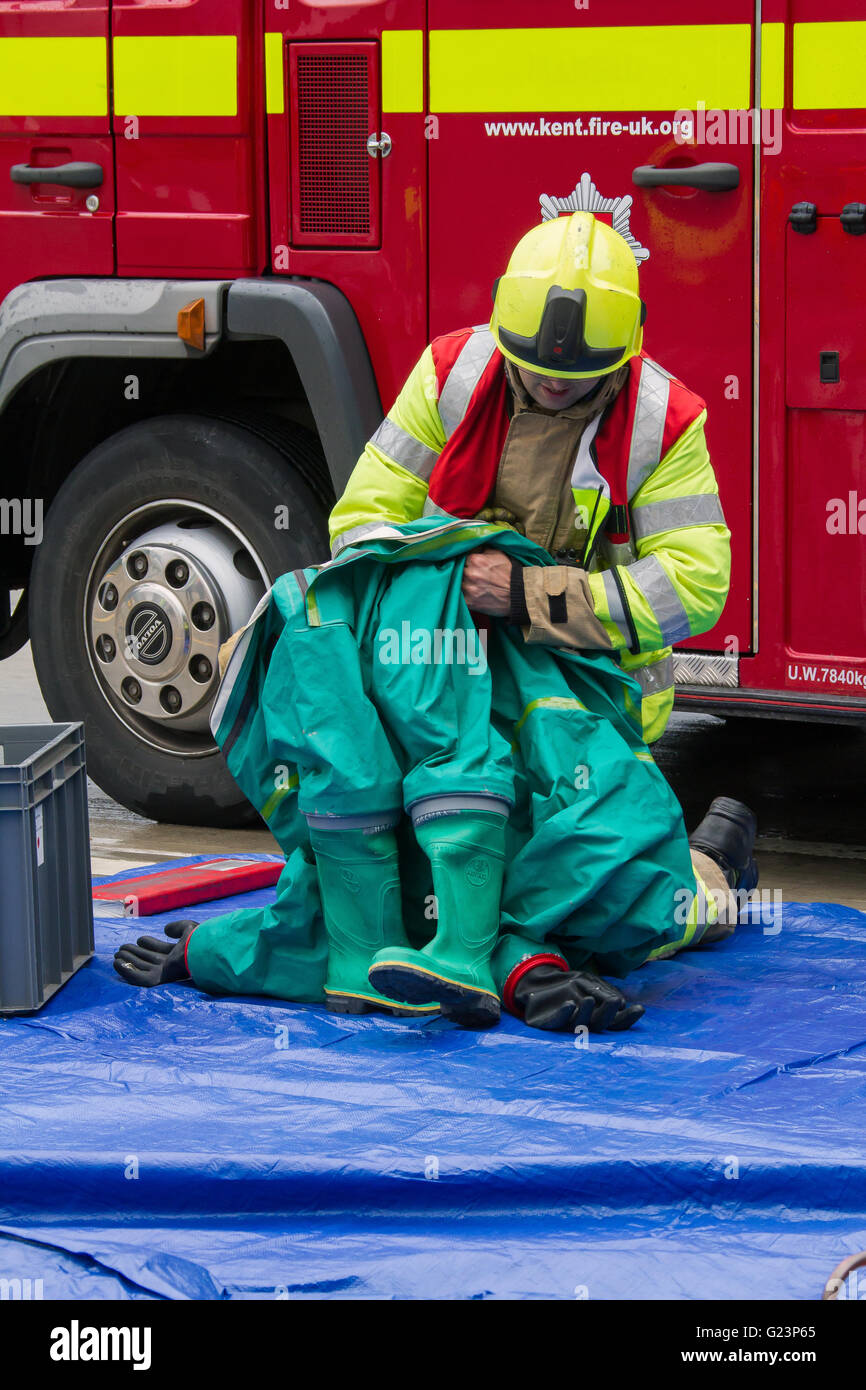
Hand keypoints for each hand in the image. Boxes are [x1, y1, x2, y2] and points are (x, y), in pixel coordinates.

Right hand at [113, 919, 196, 986]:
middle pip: (148, 959)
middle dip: (134, 954)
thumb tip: (165, 929)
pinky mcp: (158, 979)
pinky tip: (117, 964)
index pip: (159, 950)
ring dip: (128, 962)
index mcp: (178, 953)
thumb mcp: (188, 928)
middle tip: (121, 948)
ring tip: (117, 955)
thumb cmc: (198, 939)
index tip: (139, 939)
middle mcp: (170, 964)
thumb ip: (177, 927)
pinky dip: (127, 972)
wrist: (201, 951)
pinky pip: (139, 977)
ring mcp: (164, 973)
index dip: (149, 944)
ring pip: (141, 968)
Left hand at [461, 549, 511, 615]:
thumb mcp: (498, 553)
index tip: (467, 562)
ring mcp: (468, 589)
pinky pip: (459, 596)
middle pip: (457, 570)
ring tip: (469, 583)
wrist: (519, 594)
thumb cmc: (509, 572)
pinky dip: (462, 594)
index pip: (460, 556)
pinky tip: (469, 592)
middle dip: (462, 570)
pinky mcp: (469, 602)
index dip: (464, 559)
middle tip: (469, 573)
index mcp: (475, 560)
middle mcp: (470, 573)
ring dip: (460, 582)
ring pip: (456, 583)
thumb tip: (472, 545)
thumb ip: (482, 548)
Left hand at [513, 963, 644, 1031]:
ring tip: (590, 1000)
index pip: (615, 1022)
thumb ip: (604, 992)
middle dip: (608, 1014)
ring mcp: (565, 1024)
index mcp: (596, 1018)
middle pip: (599, 1024)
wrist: (538, 984)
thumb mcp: (588, 983)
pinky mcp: (547, 1022)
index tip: (640, 1008)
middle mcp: (583, 1024)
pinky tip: (569, 1004)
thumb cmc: (567, 985)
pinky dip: (564, 1014)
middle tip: (615, 1002)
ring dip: (585, 1013)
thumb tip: (622, 1002)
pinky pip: (556, 1021)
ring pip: (579, 1024)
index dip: (627, 1018)